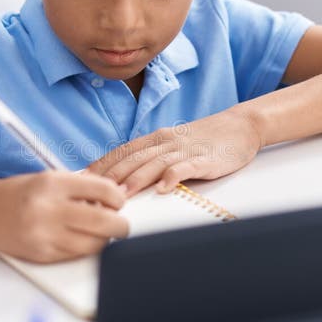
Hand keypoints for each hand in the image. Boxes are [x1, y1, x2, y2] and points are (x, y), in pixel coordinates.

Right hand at [0, 171, 128, 262]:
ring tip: (100, 232)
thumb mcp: (50, 179)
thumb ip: (83, 186)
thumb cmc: (22, 194)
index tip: (118, 202)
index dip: (118, 198)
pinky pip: (78, 255)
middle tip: (121, 224)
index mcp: (53, 184)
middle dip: (121, 225)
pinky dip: (86, 248)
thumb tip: (118, 196)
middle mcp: (49, 209)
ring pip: (95, 244)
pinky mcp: (43, 254)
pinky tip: (81, 238)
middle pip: (105, 222)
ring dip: (105, 239)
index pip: (103, 190)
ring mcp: (45, 234)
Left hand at [87, 109, 261, 195]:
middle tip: (93, 193)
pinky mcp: (205, 159)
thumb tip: (121, 178)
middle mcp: (166, 142)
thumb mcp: (172, 145)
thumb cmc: (203, 140)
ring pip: (155, 163)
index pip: (122, 152)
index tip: (81, 179)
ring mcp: (185, 150)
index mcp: (155, 139)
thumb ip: (149, 159)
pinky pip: (186, 167)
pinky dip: (174, 176)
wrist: (239, 126)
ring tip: (120, 195)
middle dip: (110, 177)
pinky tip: (164, 188)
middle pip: (133, 159)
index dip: (101, 166)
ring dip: (136, 179)